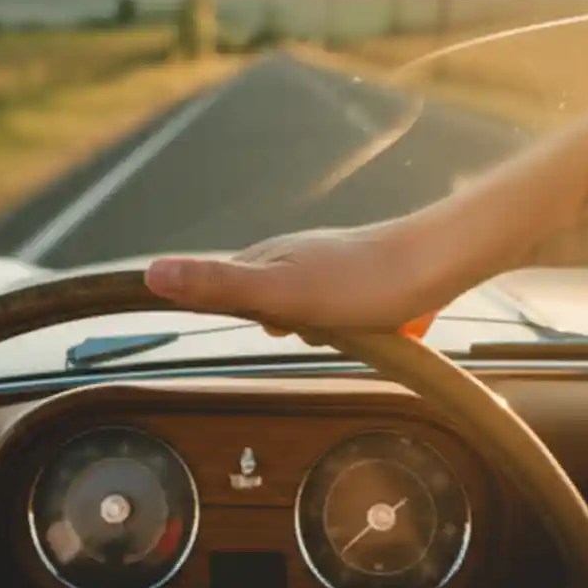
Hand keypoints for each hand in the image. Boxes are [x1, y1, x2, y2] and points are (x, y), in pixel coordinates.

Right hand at [144, 217, 465, 331]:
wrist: (436, 263)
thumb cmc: (360, 282)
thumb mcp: (278, 293)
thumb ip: (215, 285)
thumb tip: (151, 273)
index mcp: (265, 257)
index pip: (219, 288)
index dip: (232, 314)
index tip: (263, 323)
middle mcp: (290, 257)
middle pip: (260, 304)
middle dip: (281, 326)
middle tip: (312, 329)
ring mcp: (324, 267)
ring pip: (299, 311)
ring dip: (317, 330)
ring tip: (345, 327)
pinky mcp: (355, 280)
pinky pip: (333, 313)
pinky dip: (343, 326)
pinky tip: (366, 328)